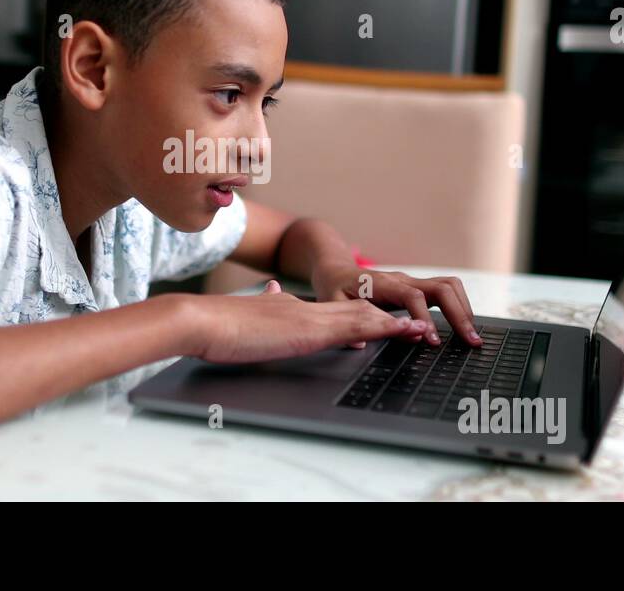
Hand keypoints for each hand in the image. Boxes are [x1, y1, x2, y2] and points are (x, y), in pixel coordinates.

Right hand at [189, 280, 429, 363]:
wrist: (199, 320)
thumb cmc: (214, 326)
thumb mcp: (245, 313)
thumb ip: (264, 301)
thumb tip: (272, 288)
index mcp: (289, 306)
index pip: (334, 311)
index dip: (362, 315)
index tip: (383, 320)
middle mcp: (304, 307)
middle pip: (356, 311)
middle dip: (387, 318)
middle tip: (416, 326)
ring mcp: (309, 316)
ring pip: (363, 317)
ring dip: (395, 324)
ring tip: (423, 331)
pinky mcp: (309, 330)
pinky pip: (356, 328)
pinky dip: (384, 329)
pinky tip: (402, 334)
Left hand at [310, 262, 479, 346]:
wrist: (337, 270)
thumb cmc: (334, 287)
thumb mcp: (330, 302)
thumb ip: (345, 321)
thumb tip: (361, 342)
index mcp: (381, 283)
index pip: (412, 296)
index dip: (424, 318)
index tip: (431, 340)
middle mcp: (402, 279)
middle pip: (441, 288)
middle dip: (459, 314)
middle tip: (471, 341)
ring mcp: (412, 281)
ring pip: (449, 286)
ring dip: (464, 309)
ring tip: (472, 335)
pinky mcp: (418, 288)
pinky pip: (446, 292)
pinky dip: (459, 307)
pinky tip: (463, 326)